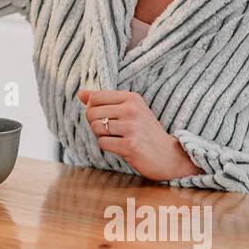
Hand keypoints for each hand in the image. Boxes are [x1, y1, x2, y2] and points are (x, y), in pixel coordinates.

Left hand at [78, 89, 198, 180]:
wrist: (169, 155)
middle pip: (91, 113)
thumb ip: (104, 101)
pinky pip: (102, 143)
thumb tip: (80, 93)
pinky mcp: (130, 145)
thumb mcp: (129, 110)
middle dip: (95, 124)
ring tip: (118, 138)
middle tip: (112, 131)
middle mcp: (132, 109)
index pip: (95, 97)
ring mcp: (131, 127)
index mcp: (132, 98)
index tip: (104, 116)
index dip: (92, 109)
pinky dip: (107, 146)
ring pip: (95, 128)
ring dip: (102, 136)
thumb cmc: (145, 132)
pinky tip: (121, 146)